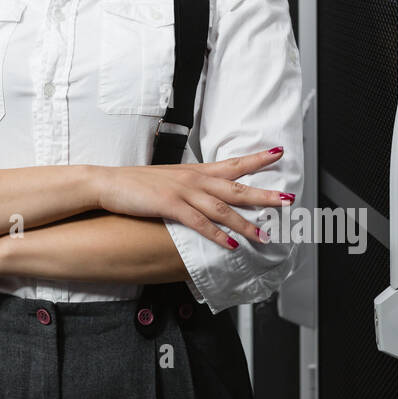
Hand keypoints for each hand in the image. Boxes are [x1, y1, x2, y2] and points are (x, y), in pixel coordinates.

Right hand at [93, 148, 292, 249]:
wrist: (108, 182)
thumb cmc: (137, 184)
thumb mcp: (169, 179)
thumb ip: (191, 184)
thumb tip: (208, 193)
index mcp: (195, 171)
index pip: (232, 163)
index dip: (256, 159)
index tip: (278, 153)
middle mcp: (193, 179)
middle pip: (236, 186)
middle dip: (264, 194)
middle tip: (288, 199)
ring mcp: (182, 191)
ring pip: (222, 208)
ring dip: (246, 222)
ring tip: (266, 234)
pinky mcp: (169, 205)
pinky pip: (199, 222)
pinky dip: (217, 234)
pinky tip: (231, 245)